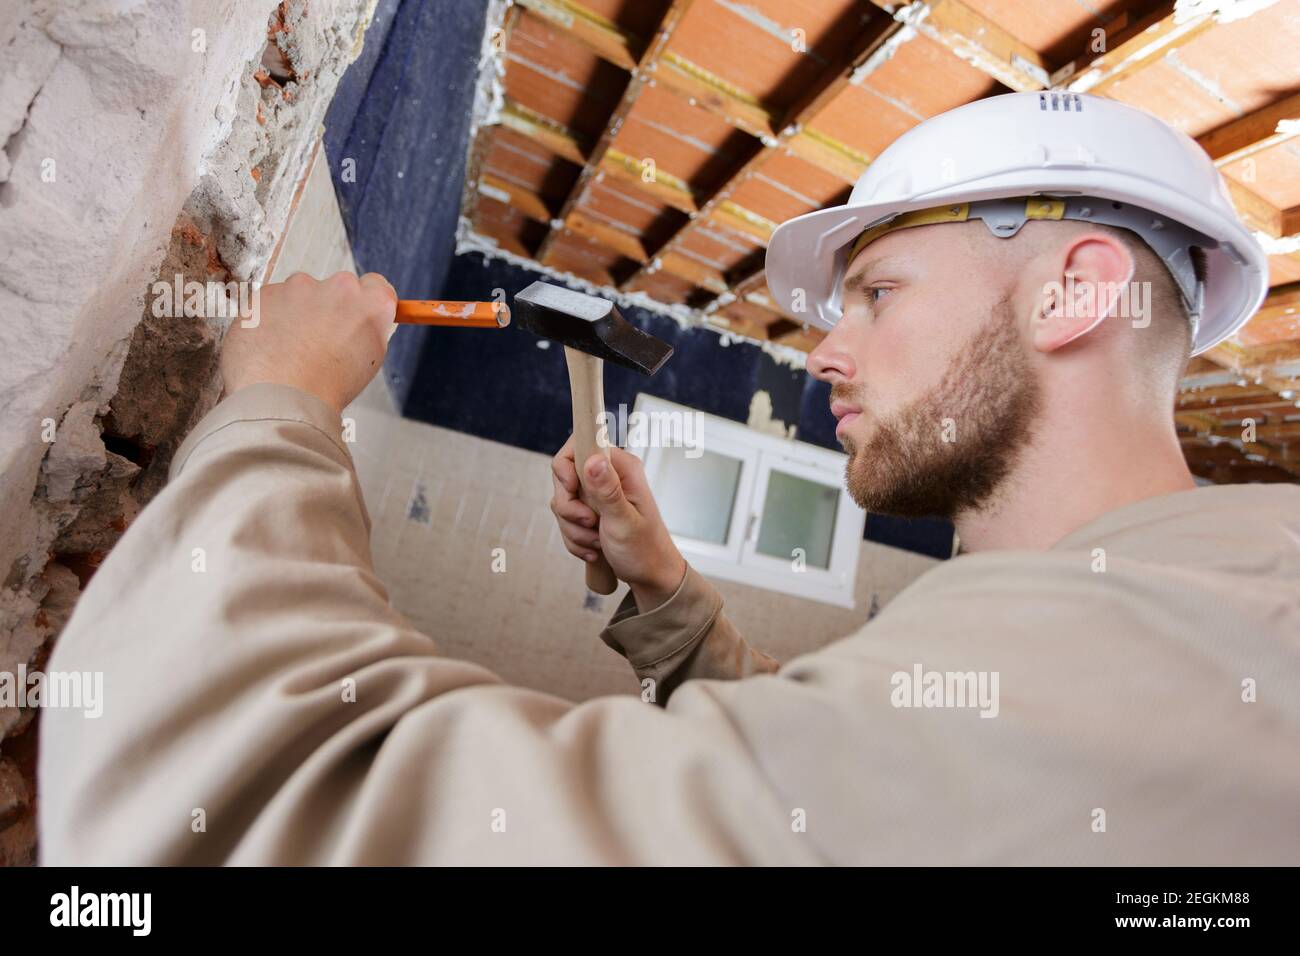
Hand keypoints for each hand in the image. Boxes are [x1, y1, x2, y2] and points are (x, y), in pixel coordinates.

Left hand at [221, 271, 397, 412]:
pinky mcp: (266, 293)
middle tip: (321, 341)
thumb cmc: (325, 387)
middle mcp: (339, 287)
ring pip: (300, 293)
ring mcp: (299, 287)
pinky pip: (270, 302)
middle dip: (329, 308)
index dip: (364, 302)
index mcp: (371, 303)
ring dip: (297, 312)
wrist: (282, 397)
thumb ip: (369, 330)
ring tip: (291, 349)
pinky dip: (270, 319)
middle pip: (336, 288)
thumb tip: (362, 322)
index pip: (375, 286)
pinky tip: (271, 346)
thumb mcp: (369, 361)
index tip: (356, 314)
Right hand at [550, 436, 686, 611]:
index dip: (566, 467)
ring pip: (562, 501)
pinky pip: (566, 519)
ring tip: (597, 542)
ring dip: (573, 528)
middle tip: (590, 524)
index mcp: (622, 468)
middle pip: (564, 476)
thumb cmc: (645, 550)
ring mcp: (598, 493)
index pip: (580, 444)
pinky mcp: (591, 510)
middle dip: (569, 508)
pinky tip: (594, 549)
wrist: (651, 577)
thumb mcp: (624, 523)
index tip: (571, 490)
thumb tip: (592, 460)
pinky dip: (574, 538)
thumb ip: (607, 491)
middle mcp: (609, 475)